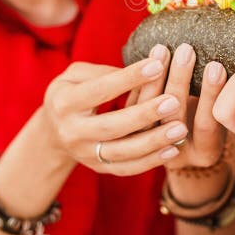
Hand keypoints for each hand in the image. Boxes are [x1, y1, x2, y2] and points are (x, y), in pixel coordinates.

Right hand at [42, 54, 191, 175]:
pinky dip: (151, 161)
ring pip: (122, 152)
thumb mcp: (76, 74)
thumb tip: (136, 71)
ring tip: (181, 128)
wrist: (53, 129)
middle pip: (112, 126)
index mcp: (64, 102)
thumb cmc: (73, 91)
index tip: (157, 65)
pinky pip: (127, 168)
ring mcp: (85, 154)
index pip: (100, 90)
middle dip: (144, 114)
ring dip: (153, 141)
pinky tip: (173, 149)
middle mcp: (72, 132)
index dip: (129, 78)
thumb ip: (104, 71)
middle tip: (174, 100)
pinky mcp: (98, 168)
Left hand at [139, 43, 228, 170]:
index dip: (210, 95)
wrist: (191, 149)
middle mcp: (176, 153)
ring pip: (146, 111)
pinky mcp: (132, 130)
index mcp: (205, 153)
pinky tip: (148, 57)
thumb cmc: (223, 126)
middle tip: (187, 50)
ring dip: (156, 77)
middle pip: (172, 116)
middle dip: (179, 80)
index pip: (206, 123)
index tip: (217, 66)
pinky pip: (131, 105)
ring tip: (163, 49)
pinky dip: (139, 81)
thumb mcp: (234, 122)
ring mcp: (150, 144)